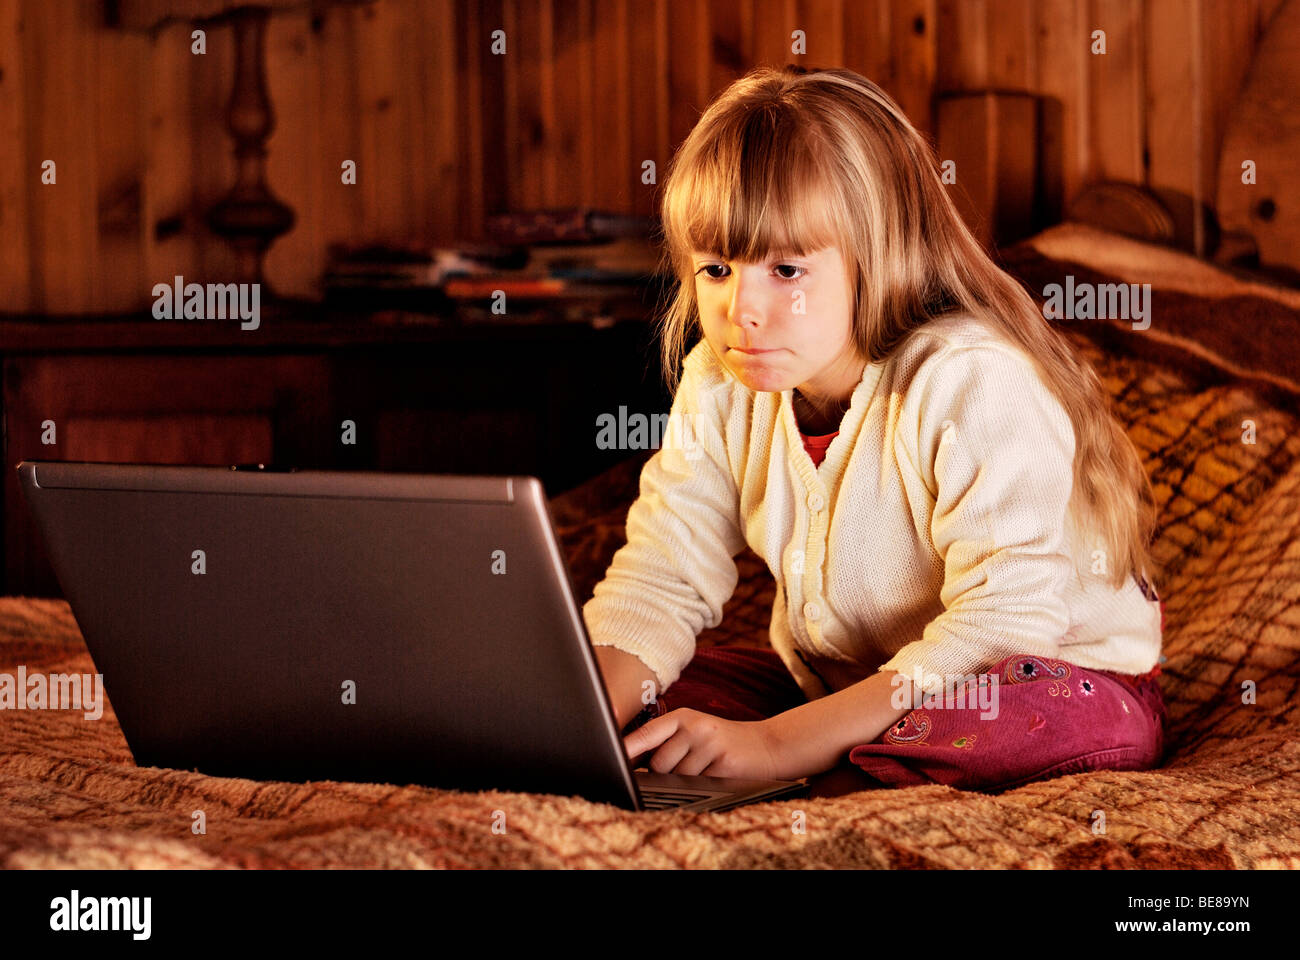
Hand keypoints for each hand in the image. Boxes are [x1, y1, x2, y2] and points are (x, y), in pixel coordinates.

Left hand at [623, 708, 782, 780]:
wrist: (767, 746)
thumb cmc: (722, 743)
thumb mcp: (693, 733)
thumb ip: (665, 743)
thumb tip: (630, 763)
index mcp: (682, 717)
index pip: (647, 733)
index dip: (627, 748)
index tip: (607, 755)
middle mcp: (694, 726)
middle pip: (658, 764)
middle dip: (664, 774)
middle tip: (687, 767)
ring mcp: (710, 743)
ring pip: (677, 777)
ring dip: (686, 781)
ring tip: (705, 768)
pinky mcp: (724, 762)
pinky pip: (699, 784)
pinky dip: (704, 784)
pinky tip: (716, 773)